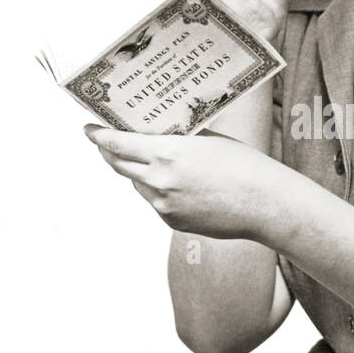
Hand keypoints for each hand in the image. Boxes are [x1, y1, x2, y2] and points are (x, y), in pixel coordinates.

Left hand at [83, 123, 288, 239]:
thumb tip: (160, 132)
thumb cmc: (244, 166)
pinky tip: (179, 184)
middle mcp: (159, 181)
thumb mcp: (208, 140)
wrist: (264, 204)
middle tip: (106, 142)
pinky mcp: (173, 222)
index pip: (117, 144)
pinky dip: (159, 191)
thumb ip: (179, 138)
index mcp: (167, 154)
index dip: (99, 136)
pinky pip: (156, 202)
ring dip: (137, 171)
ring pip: (138, 184)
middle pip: (119, 165)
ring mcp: (164, 206)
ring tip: (150, 160)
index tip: (89, 129)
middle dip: (110, 152)